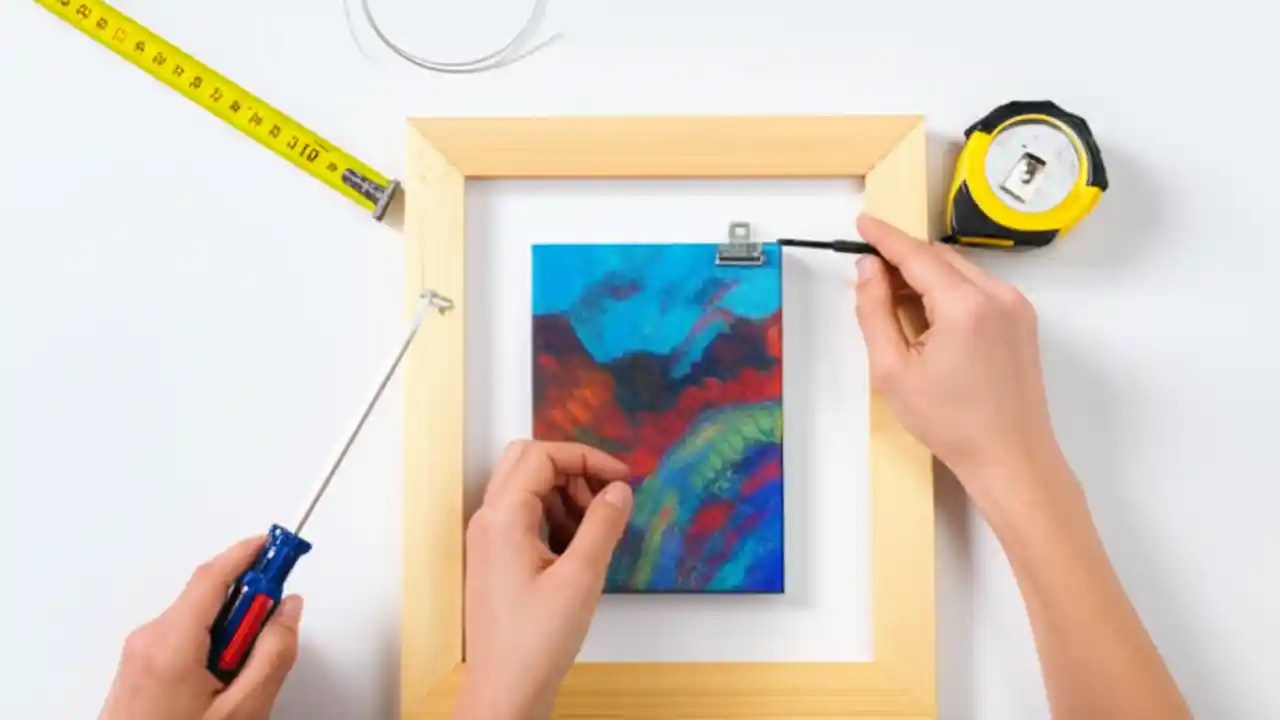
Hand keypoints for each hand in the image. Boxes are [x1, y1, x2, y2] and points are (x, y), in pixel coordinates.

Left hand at [99, 536, 302, 719]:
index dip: (252, 553)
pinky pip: (184, 640)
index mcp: (170, 644)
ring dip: (231, 636)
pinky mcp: (138, 669)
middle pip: (210, 598)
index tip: (282, 544)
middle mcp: (148, 641)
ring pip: (199, 621)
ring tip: (242, 683)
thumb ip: (273, 653)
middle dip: (249, 607)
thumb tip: (288, 611)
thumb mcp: (244, 710)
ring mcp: (138, 655)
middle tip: (277, 628)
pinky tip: (221, 689)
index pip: (215, 576)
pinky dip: (212, 650)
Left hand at [456, 440, 633, 719]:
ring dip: (565, 493)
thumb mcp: (581, 578)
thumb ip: (602, 525)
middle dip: (573, 469)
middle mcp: (489, 521)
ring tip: (597, 527)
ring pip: (527, 488)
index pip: (541, 455)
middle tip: (607, 495)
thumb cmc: (533, 643)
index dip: (585, 457)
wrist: (505, 689)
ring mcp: (490, 539)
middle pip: (528, 463)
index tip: (620, 477)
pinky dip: (555, 516)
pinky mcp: (497, 558)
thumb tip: (619, 491)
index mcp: (502, 518)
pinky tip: (580, 546)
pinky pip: (525, 516)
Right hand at [853, 214, 1070, 517]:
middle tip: (868, 273)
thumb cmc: (950, 422)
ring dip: (925, 276)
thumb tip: (868, 271)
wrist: (1011, 457)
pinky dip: (949, 291)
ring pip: (960, 272)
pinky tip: (927, 316)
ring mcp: (1016, 306)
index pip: (917, 254)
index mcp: (965, 306)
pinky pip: (978, 289)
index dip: (885, 237)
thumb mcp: (893, 370)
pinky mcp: (1023, 320)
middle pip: (940, 258)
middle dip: (903, 258)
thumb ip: (875, 312)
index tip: (862, 222)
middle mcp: (998, 295)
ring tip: (894, 301)